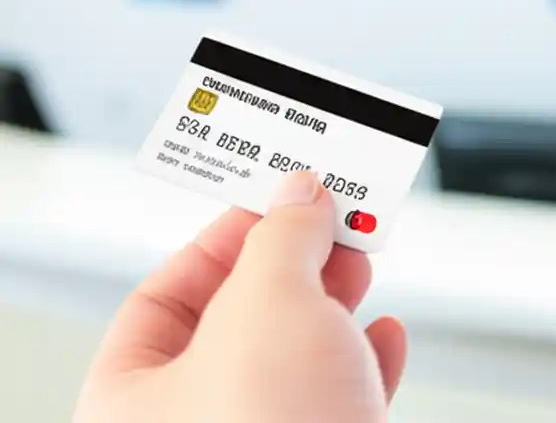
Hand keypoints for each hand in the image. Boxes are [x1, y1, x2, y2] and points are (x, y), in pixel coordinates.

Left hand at [74, 171, 407, 422]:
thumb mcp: (270, 304)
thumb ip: (283, 237)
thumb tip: (299, 197)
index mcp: (132, 399)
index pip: (163, 296)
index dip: (221, 239)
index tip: (273, 201)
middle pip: (239, 321)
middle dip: (292, 264)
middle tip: (328, 220)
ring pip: (295, 358)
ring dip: (335, 302)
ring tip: (362, 262)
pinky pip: (339, 398)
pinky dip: (365, 359)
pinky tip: (383, 335)